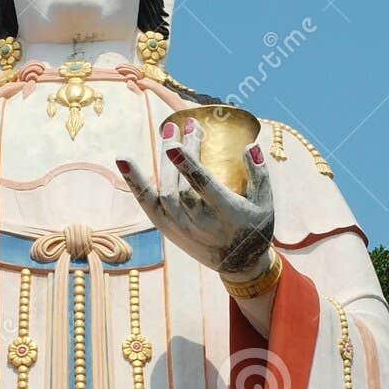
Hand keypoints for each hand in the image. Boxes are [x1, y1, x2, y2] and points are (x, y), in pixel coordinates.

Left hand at [116, 118, 273, 281]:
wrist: (237, 264)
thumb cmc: (255, 227)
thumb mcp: (266, 204)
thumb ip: (260, 175)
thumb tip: (250, 146)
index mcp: (226, 215)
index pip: (203, 188)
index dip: (188, 167)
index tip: (175, 145)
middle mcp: (199, 223)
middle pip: (182, 183)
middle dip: (181, 152)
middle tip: (183, 124)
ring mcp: (179, 226)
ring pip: (165, 187)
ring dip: (165, 157)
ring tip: (170, 130)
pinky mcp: (166, 227)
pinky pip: (146, 201)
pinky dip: (134, 180)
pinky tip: (122, 158)